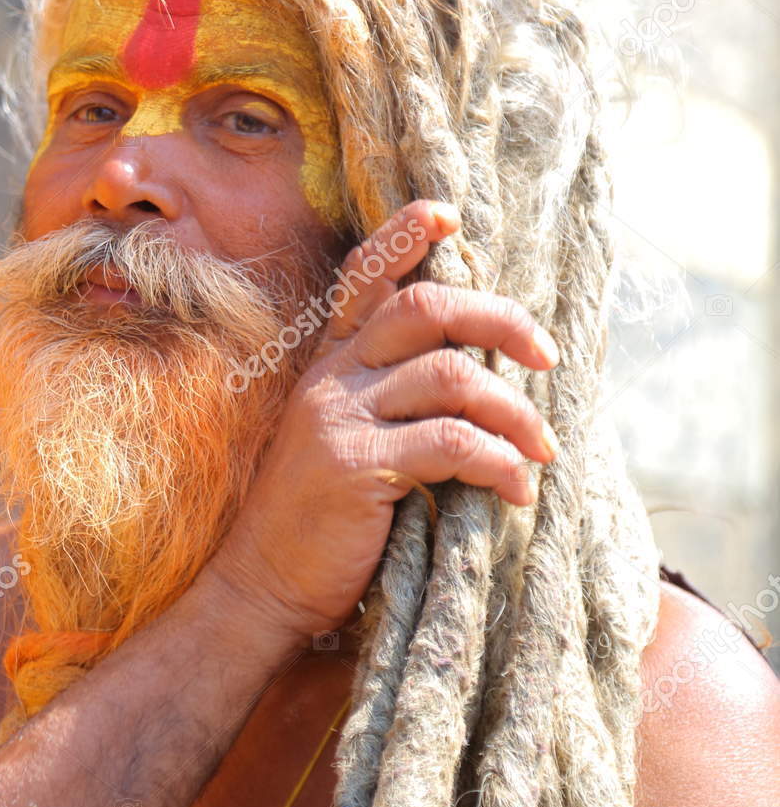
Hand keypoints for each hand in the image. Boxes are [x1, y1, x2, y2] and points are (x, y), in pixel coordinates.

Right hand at [210, 199, 560, 641]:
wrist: (260, 589)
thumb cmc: (316, 523)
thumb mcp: (342, 443)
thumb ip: (388, 403)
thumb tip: (481, 381)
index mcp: (329, 364)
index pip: (364, 276)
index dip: (405, 234)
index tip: (450, 217)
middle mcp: (331, 376)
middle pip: (427, 308)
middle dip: (502, 320)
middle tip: (546, 357)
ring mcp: (339, 417)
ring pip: (453, 376)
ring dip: (516, 411)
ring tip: (541, 450)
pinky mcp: (355, 465)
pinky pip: (451, 443)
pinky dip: (500, 464)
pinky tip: (516, 490)